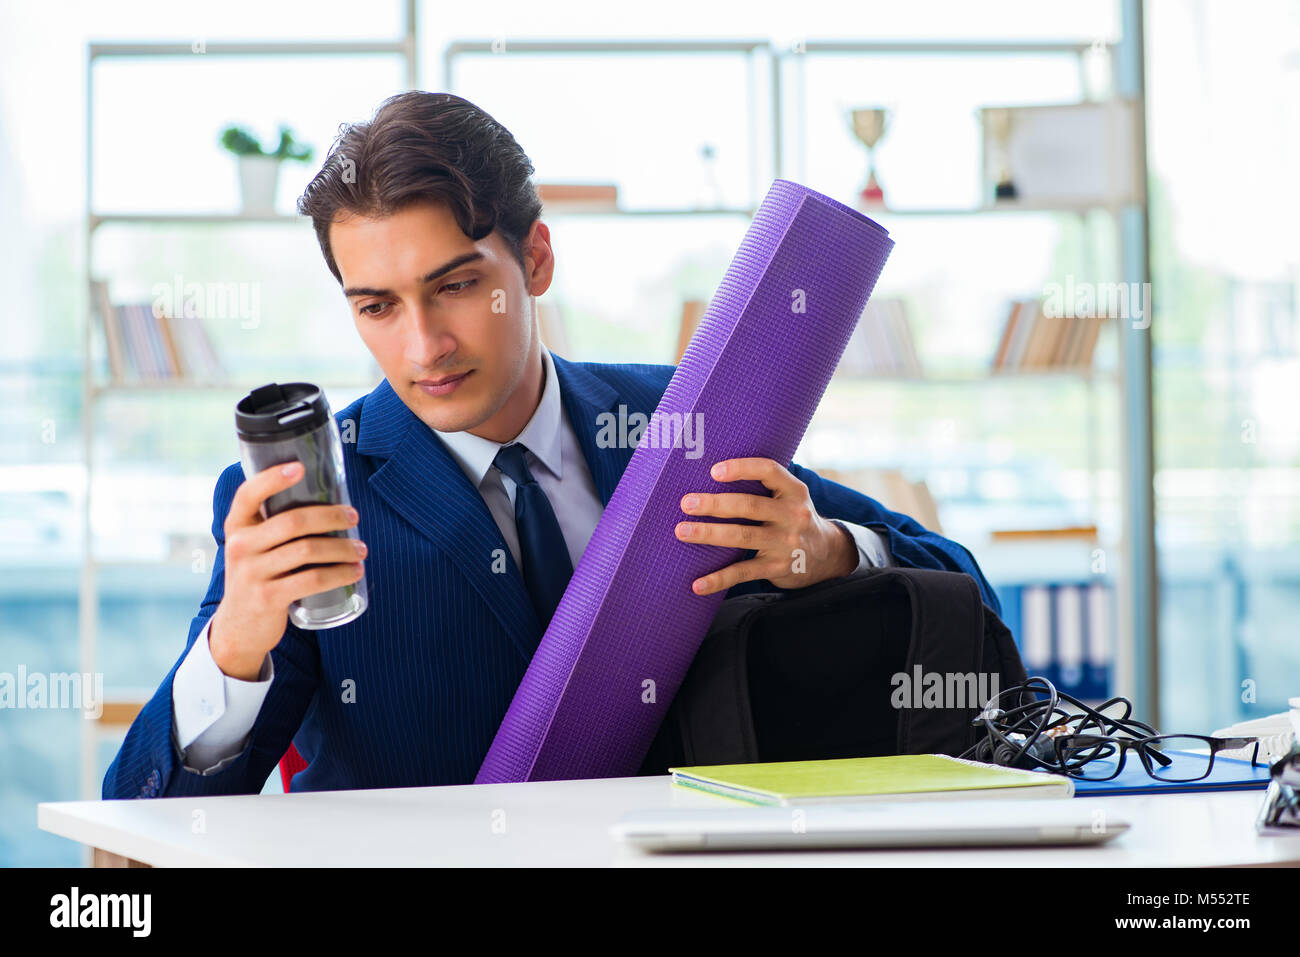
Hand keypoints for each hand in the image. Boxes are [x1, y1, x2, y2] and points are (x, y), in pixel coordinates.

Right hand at [208, 461, 365, 679]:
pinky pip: (312, 579)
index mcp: (237, 526)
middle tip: (354, 517)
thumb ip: (274, 526)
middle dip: (331, 516)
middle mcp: (240, 546)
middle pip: (293, 521)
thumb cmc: (258, 577)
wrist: (239, 627)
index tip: (300, 468)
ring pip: (308, 550)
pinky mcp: (268, 597)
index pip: (249, 494)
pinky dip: (339, 574)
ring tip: (361, 550)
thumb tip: (327, 501)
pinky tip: (354, 572)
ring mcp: (252, 573)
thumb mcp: (254, 548)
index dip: (273, 478)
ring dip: (342, 548)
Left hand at [675, 457, 857, 595]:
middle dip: (715, 504)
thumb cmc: (793, 518)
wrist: (827, 555)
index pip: (769, 471)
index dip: (742, 468)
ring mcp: (786, 542)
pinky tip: (698, 584)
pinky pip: (743, 572)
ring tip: (682, 531)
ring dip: (709, 534)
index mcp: (794, 490)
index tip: (714, 471)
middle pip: (750, 506)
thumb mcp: (790, 497)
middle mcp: (793, 514)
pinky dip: (719, 579)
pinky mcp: (778, 568)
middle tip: (686, 503)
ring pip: (743, 536)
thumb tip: (712, 474)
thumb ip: (764, 486)